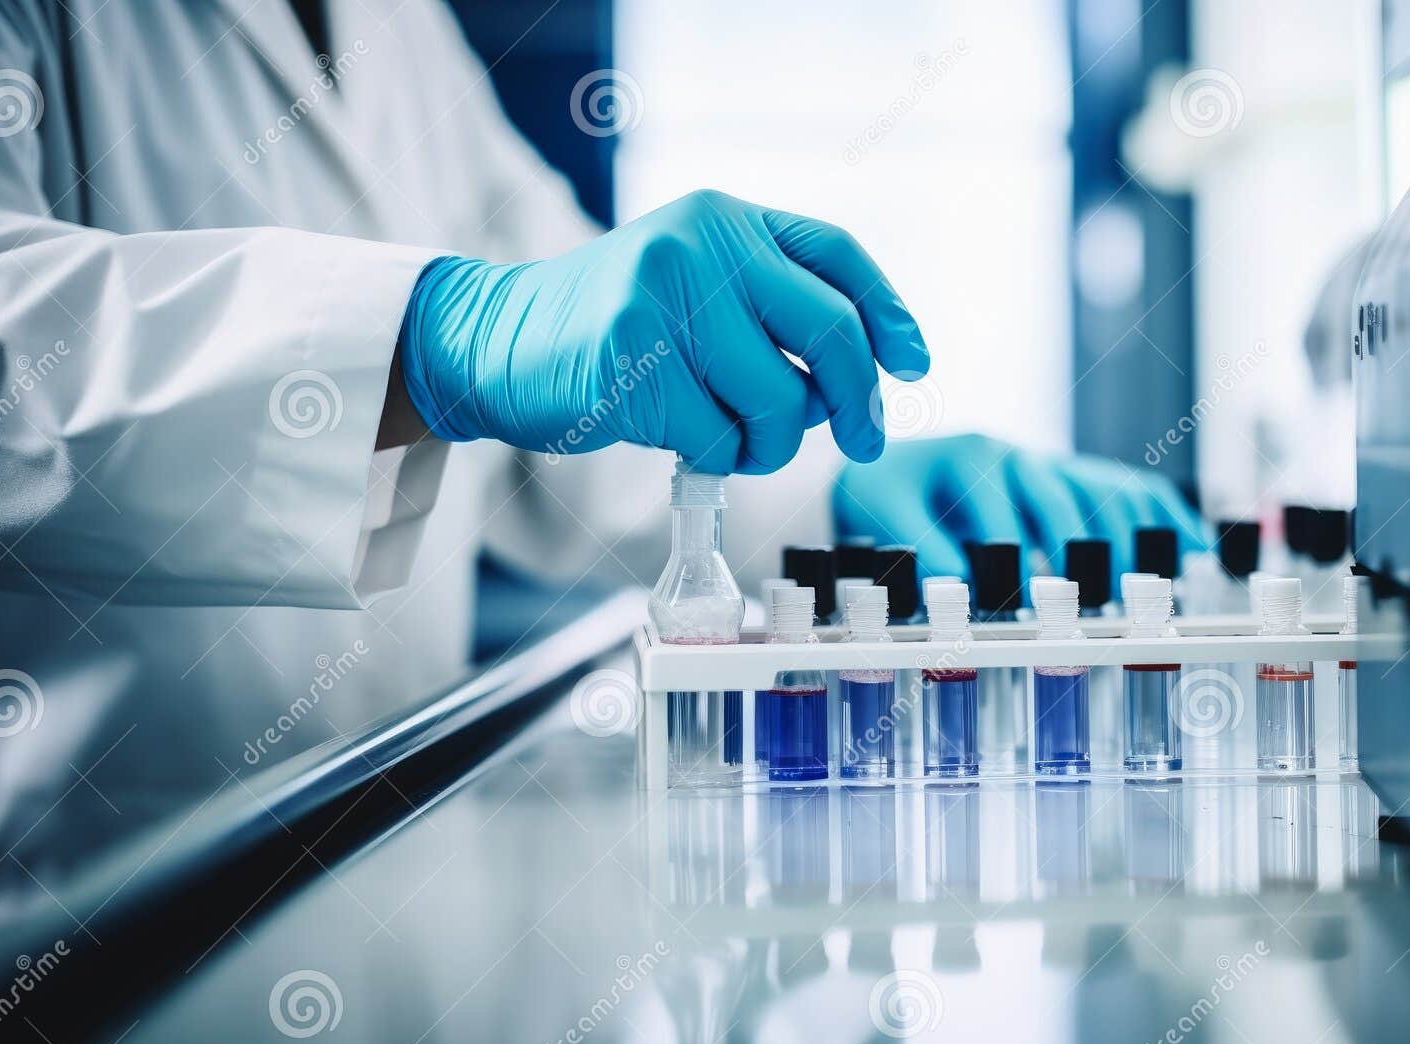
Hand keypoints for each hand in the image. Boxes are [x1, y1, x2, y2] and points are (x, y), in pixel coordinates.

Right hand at [397, 190, 928, 474]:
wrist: (496, 341)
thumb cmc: (607, 330)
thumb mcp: (690, 288)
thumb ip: (765, 310)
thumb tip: (859, 380)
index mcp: (725, 219)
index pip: (836, 255)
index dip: (888, 313)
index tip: (913, 364)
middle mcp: (702, 245)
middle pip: (830, 331)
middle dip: (858, 400)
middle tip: (862, 440)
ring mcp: (665, 298)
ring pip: (779, 400)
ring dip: (771, 444)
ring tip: (734, 440)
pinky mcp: (631, 359)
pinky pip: (719, 437)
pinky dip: (715, 458)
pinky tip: (682, 441)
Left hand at [833, 434, 1206, 578]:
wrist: (889, 461)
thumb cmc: (883, 491)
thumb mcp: (878, 514)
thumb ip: (914, 548)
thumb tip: (955, 590)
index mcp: (970, 459)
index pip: (1000, 519)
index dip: (1012, 567)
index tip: (1026, 606)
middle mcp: (1018, 458)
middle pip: (1063, 504)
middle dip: (1080, 554)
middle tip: (1098, 603)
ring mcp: (1051, 465)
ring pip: (1105, 494)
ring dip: (1126, 541)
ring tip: (1146, 588)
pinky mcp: (1071, 478)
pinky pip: (1126, 489)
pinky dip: (1162, 517)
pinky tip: (1195, 548)